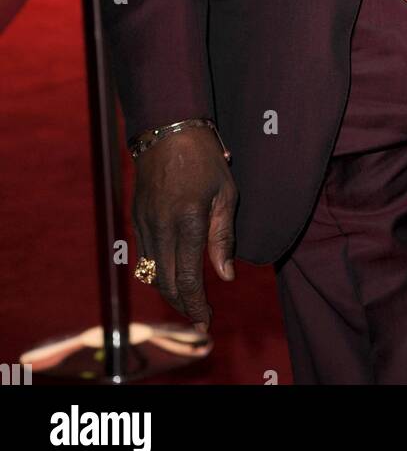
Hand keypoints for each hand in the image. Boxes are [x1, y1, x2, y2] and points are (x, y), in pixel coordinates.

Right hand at [132, 125, 237, 331]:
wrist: (167, 130)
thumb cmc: (204, 159)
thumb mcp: (226, 193)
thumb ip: (223, 237)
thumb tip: (226, 276)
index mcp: (188, 221)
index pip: (189, 278)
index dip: (197, 305)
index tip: (207, 321)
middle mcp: (161, 227)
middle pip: (167, 284)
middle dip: (183, 305)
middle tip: (200, 316)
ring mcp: (145, 224)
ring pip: (152, 274)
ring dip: (170, 291)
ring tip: (189, 298)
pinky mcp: (136, 218)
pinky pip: (144, 256)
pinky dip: (158, 272)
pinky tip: (173, 273)